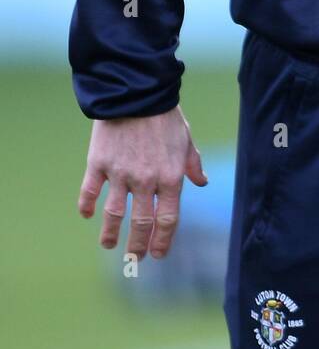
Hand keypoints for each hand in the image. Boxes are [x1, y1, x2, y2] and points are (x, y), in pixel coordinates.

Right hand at [77, 105, 207, 260]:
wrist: (137, 91)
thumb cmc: (165, 115)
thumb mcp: (185, 139)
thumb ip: (192, 164)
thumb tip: (201, 182)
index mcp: (170, 177)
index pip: (168, 219)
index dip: (163, 240)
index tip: (158, 254)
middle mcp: (146, 180)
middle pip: (140, 224)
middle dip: (137, 245)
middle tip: (134, 258)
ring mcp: (121, 173)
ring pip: (113, 215)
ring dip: (110, 234)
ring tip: (109, 245)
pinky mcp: (99, 163)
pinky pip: (90, 192)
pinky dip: (86, 205)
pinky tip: (87, 215)